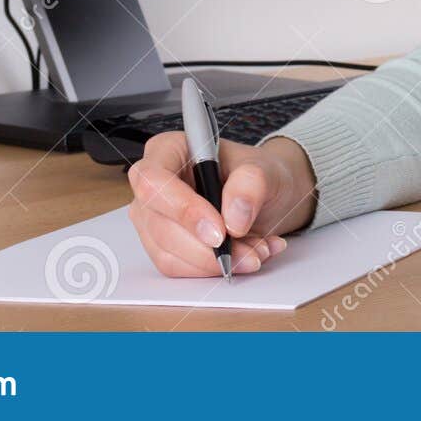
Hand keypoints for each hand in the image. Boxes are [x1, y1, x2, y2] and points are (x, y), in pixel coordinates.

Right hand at [127, 132, 316, 277]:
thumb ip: (250, 185)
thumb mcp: (265, 169)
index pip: (154, 182)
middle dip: (208, 249)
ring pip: (169, 254)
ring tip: (256, 252)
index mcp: (169, 150)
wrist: (267, 195)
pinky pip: (179, 269)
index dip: (183, 210)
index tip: (219, 233)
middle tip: (251, 252)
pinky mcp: (163, 246)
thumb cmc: (257, 174)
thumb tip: (233, 219)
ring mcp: (154, 218)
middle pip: (161, 226)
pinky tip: (244, 257)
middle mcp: (153, 185)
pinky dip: (213, 270)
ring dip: (215, 263)